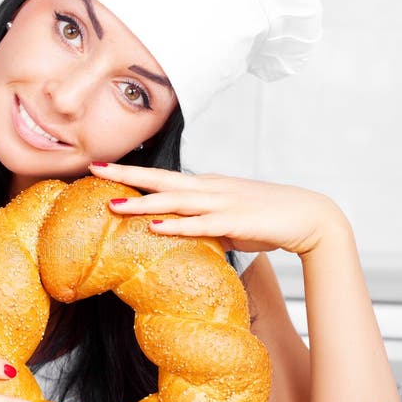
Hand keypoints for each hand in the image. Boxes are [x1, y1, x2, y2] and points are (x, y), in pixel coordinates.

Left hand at [90, 162, 348, 255]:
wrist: (308, 216)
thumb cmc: (267, 217)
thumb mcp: (227, 219)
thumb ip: (202, 223)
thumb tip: (180, 234)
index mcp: (206, 185)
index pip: (161, 177)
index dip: (132, 171)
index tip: (102, 167)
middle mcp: (209, 188)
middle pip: (160, 179)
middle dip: (126, 174)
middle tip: (93, 168)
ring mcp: (221, 203)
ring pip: (175, 200)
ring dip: (143, 202)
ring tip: (113, 203)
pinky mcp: (234, 221)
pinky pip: (200, 224)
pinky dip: (176, 225)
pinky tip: (155, 227)